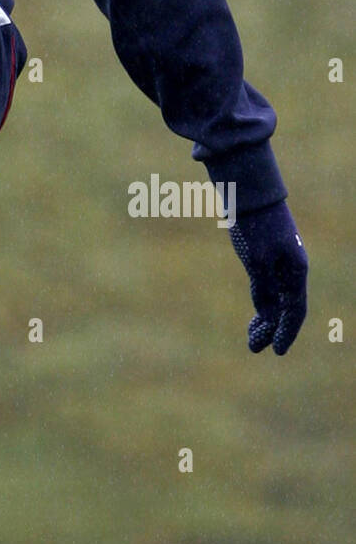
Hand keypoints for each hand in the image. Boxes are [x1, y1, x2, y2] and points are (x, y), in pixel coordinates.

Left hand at [229, 201, 307, 353]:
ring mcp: (278, 263)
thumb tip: (267, 316)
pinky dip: (261, 304)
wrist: (248, 192)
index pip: (295, 310)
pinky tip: (256, 318)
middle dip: (273, 330)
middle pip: (286, 308)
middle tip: (255, 348)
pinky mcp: (264, 257)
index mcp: (296, 270)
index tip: (277, 351)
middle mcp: (290, 270)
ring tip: (252, 339)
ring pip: (276, 300)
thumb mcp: (258, 261)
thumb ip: (264, 289)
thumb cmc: (255, 225)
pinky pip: (267, 288)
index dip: (287, 332)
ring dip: (266, 320)